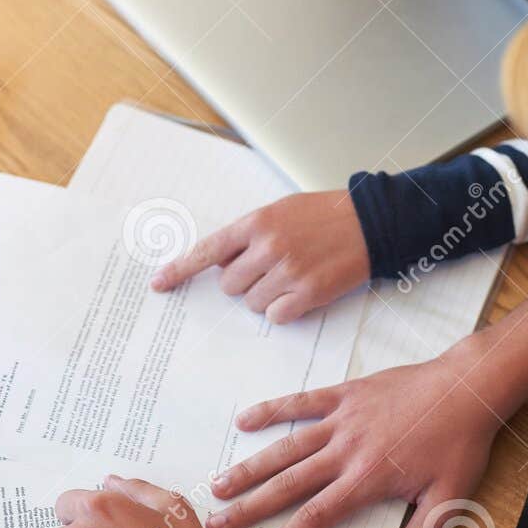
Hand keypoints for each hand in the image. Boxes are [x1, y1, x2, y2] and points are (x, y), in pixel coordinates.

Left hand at [152, 190, 370, 322]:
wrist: (368, 223)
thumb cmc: (322, 215)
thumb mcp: (279, 211)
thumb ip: (248, 234)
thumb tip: (220, 262)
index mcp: (256, 222)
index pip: (207, 251)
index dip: (180, 270)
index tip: (159, 284)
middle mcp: (268, 247)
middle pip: (229, 285)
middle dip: (244, 282)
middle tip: (268, 269)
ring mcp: (288, 272)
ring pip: (252, 303)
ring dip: (265, 296)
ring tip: (291, 276)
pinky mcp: (308, 293)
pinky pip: (276, 316)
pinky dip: (284, 309)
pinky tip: (300, 292)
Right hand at [206, 335, 512, 527]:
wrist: (468, 387)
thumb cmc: (460, 446)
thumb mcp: (447, 502)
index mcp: (368, 481)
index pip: (315, 518)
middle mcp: (346, 451)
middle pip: (288, 484)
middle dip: (250, 508)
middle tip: (215, 524)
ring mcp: (344, 419)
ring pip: (287, 447)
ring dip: (251, 466)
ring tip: (218, 484)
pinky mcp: (347, 393)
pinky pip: (302, 402)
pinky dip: (273, 410)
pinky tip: (245, 420)